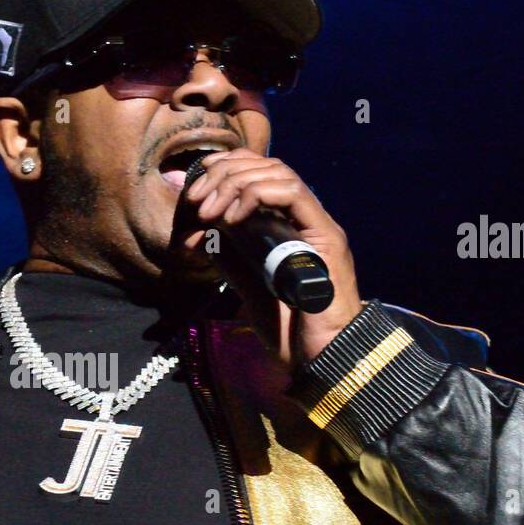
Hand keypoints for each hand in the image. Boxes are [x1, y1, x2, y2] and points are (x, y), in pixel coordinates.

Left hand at [183, 149, 361, 370]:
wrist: (318, 358)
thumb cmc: (289, 330)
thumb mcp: (247, 286)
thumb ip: (229, 258)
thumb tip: (197, 237)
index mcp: (291, 226)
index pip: (262, 174)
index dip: (228, 169)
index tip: (198, 187)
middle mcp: (307, 220)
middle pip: (268, 166)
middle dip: (225, 175)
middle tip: (196, 202)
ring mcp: (318, 226)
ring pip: (279, 173)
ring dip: (235, 185)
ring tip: (209, 213)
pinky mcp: (326, 237)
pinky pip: (292, 193)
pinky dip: (255, 196)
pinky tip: (232, 220)